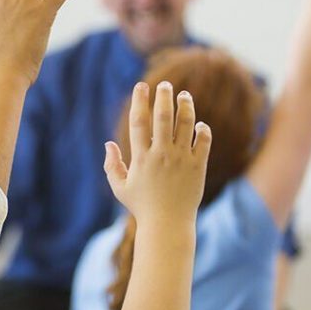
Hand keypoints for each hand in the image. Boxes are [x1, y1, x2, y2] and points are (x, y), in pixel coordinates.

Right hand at [104, 82, 211, 227]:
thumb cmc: (142, 207)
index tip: (141, 86)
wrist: (168, 225)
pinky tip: (198, 124)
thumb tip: (108, 144)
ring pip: (186, 124)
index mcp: (141, 157)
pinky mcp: (197, 166)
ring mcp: (181, 159)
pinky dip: (202, 129)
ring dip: (185, 106)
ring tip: (184, 96)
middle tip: (165, 84)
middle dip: (164, 96)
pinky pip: (203, 141)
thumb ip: (112, 165)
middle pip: (164, 117)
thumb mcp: (120, 187)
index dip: (140, 101)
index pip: (139, 121)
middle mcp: (162, 154)